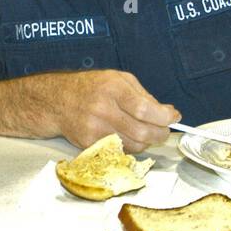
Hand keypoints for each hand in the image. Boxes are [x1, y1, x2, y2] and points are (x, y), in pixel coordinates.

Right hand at [32, 70, 180, 152]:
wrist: (57, 100)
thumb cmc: (91, 87)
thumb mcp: (118, 79)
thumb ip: (144, 95)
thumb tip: (169, 113)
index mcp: (112, 88)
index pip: (145, 110)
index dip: (164, 117)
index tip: (173, 117)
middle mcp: (102, 109)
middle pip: (142, 132)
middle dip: (160, 133)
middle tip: (163, 130)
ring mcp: (94, 129)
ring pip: (134, 145)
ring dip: (146, 141)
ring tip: (144, 131)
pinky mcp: (89, 143)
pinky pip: (120, 150)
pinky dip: (131, 146)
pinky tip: (127, 135)